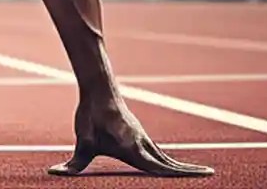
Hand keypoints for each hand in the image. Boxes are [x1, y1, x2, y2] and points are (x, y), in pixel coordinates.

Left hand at [49, 93, 213, 176]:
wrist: (98, 90)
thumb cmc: (91, 116)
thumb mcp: (83, 142)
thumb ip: (73, 163)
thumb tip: (55, 173)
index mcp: (134, 149)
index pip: (160, 168)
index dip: (179, 175)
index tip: (202, 176)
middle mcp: (143, 144)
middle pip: (169, 163)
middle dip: (189, 172)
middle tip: (211, 176)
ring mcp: (142, 138)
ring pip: (165, 155)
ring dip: (181, 165)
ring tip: (200, 173)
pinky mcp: (138, 133)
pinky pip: (158, 149)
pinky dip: (169, 158)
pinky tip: (170, 164)